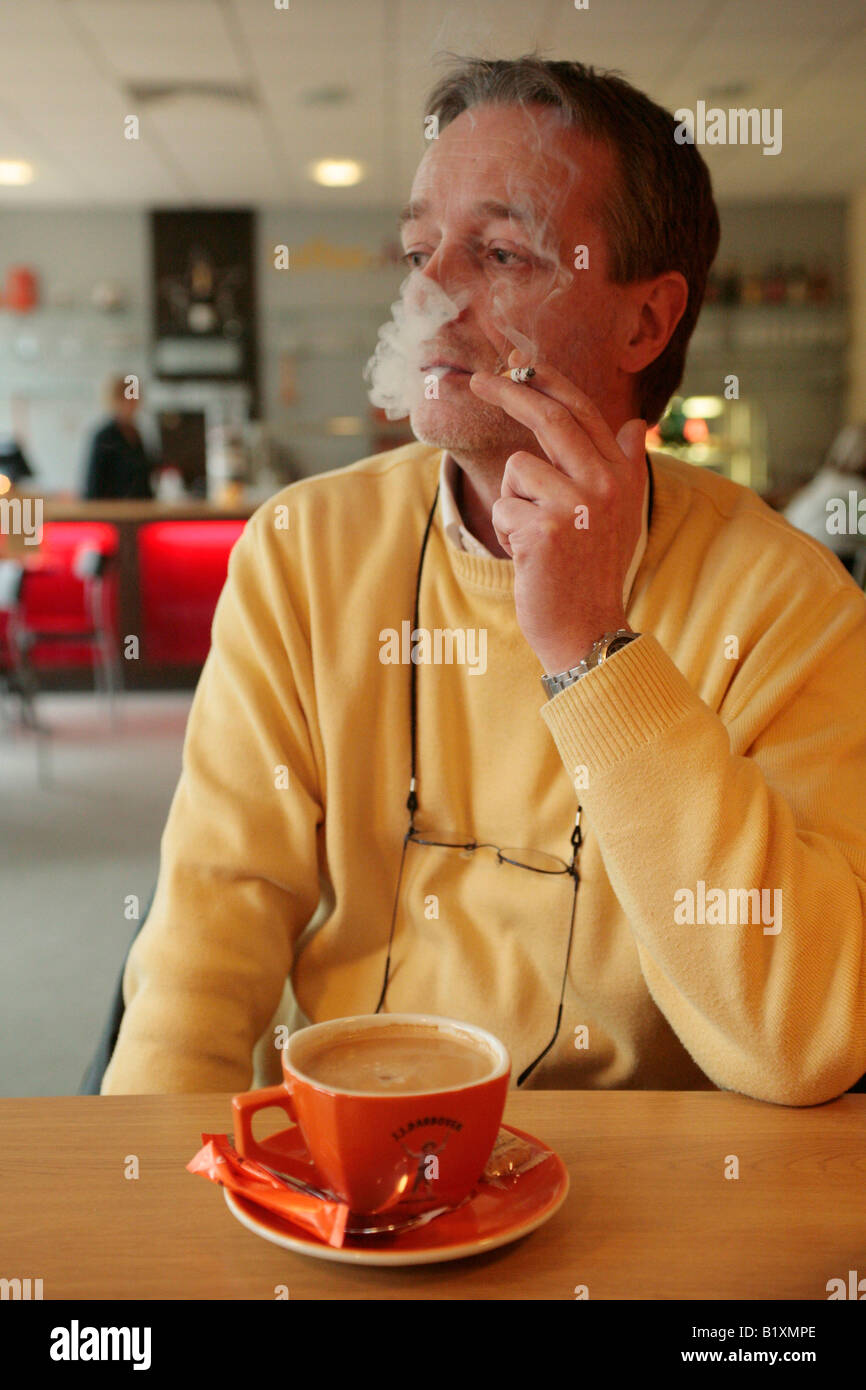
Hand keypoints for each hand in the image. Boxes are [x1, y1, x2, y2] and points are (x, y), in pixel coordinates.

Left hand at [468, 349, 646, 673]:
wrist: (588, 629)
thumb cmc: (593, 572)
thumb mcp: (621, 515)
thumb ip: (625, 465)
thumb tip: (634, 421)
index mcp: (622, 474)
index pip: (583, 412)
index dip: (548, 381)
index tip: (519, 363)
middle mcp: (605, 484)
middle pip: (550, 419)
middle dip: (510, 392)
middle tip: (478, 380)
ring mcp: (576, 506)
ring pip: (518, 471)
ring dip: (513, 502)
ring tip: (535, 537)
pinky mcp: (545, 530)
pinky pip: (503, 508)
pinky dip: (507, 532)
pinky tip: (529, 558)